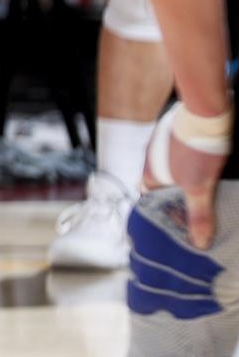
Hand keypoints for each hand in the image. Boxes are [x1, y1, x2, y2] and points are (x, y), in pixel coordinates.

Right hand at [148, 103, 229, 249]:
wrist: (207, 113)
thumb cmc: (196, 149)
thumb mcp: (200, 188)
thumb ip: (198, 215)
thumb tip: (199, 243)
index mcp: (150, 172)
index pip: (147, 195)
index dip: (157, 208)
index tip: (171, 219)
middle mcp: (153, 157)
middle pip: (162, 183)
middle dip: (175, 197)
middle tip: (193, 210)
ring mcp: (166, 144)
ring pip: (173, 168)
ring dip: (186, 179)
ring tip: (206, 192)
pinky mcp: (180, 135)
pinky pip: (183, 155)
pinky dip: (193, 164)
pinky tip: (209, 169)